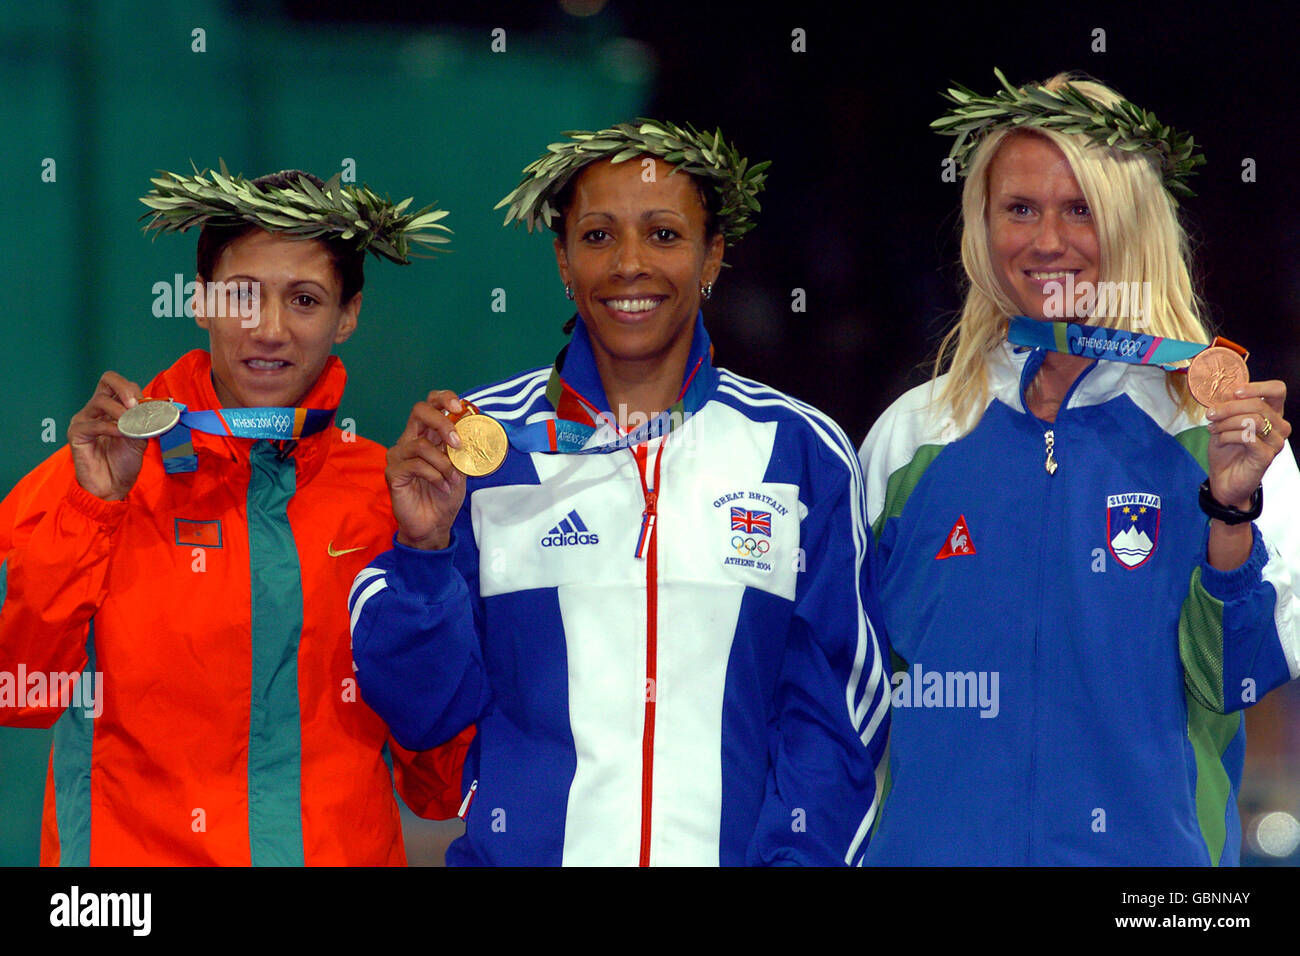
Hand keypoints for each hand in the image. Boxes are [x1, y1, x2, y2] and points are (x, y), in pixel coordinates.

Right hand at [68, 371, 147, 500]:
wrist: (113, 485)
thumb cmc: (124, 461)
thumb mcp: (141, 437)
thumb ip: (146, 421)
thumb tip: (160, 409)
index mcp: (111, 407)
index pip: (118, 383)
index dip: (133, 389)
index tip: (145, 406)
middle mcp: (96, 409)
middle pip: (107, 380)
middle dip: (126, 389)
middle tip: (136, 406)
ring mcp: (84, 420)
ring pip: (101, 401)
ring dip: (122, 413)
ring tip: (132, 427)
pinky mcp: (76, 434)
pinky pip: (93, 424)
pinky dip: (112, 428)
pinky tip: (123, 434)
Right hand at [387, 390, 467, 549]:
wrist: (433, 524)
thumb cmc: (445, 493)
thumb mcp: (461, 467)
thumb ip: (463, 448)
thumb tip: (477, 429)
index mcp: (426, 434)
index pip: (430, 404)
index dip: (443, 398)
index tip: (459, 406)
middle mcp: (410, 439)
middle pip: (419, 411)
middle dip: (442, 423)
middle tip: (457, 442)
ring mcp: (399, 455)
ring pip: (421, 444)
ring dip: (444, 463)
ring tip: (453, 479)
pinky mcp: (393, 472)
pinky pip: (416, 465)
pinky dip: (436, 476)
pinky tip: (443, 487)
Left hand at [1205, 380, 1290, 509]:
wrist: (1223, 478)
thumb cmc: (1226, 449)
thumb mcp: (1224, 422)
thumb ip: (1228, 406)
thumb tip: (1224, 390)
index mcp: (1271, 413)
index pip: (1277, 390)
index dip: (1257, 387)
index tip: (1234, 392)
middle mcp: (1279, 426)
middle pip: (1259, 404)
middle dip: (1229, 407)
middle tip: (1210, 414)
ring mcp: (1276, 442)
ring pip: (1253, 420)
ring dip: (1227, 422)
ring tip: (1212, 428)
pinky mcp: (1267, 456)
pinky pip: (1247, 437)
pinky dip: (1228, 436)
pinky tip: (1219, 440)